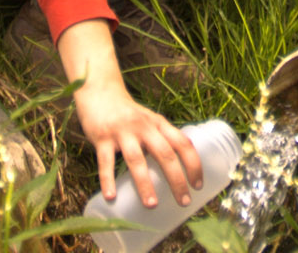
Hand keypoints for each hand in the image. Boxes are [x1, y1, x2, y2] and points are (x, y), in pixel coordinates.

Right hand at [61, 21, 203, 207]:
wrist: (99, 91)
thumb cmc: (128, 113)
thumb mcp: (150, 120)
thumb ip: (161, 138)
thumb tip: (177, 168)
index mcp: (159, 124)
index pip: (183, 144)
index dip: (194, 165)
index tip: (198, 185)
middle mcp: (144, 127)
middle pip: (165, 154)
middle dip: (176, 180)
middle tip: (184, 201)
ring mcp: (122, 132)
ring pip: (137, 160)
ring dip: (145, 184)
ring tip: (151, 205)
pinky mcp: (102, 137)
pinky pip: (105, 162)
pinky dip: (108, 180)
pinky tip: (111, 197)